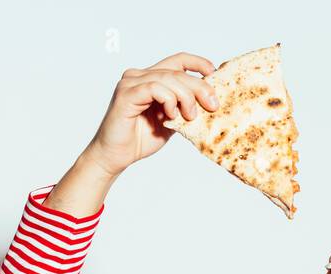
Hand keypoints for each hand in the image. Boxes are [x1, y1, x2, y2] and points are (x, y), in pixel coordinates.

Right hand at [81, 52, 219, 178]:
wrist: (116, 156)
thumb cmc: (141, 139)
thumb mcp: (172, 121)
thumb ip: (185, 108)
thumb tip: (210, 101)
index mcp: (150, 78)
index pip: (177, 61)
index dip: (198, 63)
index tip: (214, 73)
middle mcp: (139, 75)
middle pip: (176, 70)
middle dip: (199, 86)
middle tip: (212, 104)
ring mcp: (131, 82)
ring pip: (167, 78)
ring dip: (185, 97)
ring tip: (190, 116)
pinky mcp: (126, 94)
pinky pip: (154, 88)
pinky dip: (168, 100)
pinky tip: (172, 115)